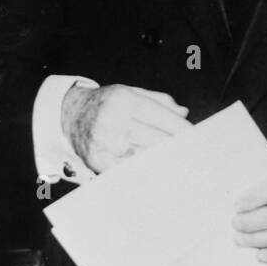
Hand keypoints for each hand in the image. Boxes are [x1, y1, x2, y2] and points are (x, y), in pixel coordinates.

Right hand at [61, 83, 190, 173]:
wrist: (70, 115)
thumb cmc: (107, 103)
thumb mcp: (130, 92)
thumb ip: (159, 101)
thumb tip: (183, 112)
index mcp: (123, 100)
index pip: (160, 116)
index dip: (181, 128)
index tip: (196, 137)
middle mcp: (113, 121)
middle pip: (155, 140)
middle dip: (177, 147)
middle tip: (193, 154)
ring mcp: (104, 144)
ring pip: (145, 158)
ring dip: (165, 163)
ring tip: (181, 166)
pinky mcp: (98, 162)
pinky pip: (129, 171)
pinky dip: (146, 173)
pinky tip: (158, 173)